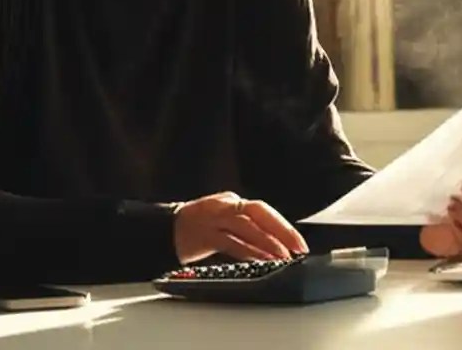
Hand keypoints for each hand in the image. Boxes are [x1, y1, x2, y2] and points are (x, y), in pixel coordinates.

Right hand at [173, 191, 309, 263]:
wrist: (162, 230)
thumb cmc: (196, 229)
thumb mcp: (222, 222)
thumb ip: (244, 227)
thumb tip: (274, 243)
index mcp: (230, 201)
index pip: (262, 210)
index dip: (283, 225)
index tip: (299, 242)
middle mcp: (224, 206)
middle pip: (257, 213)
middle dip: (281, 230)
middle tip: (298, 247)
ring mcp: (212, 219)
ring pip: (245, 226)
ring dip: (267, 242)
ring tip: (283, 257)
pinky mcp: (203, 235)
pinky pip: (230, 242)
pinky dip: (248, 251)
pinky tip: (261, 260)